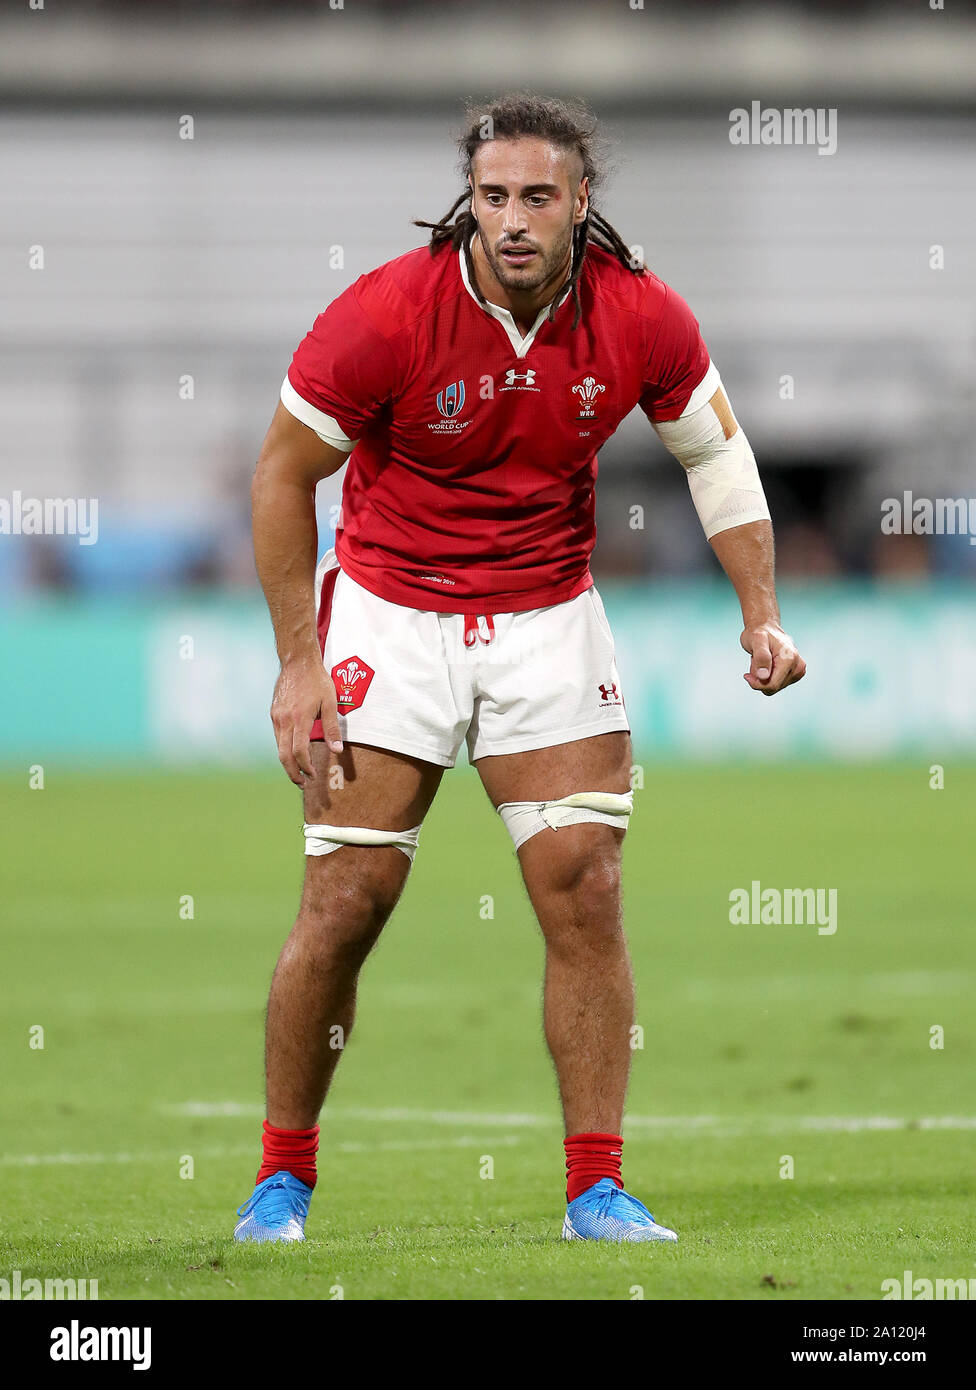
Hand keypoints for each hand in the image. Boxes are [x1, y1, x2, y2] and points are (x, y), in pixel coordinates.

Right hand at [270, 655, 341, 784]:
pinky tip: (294, 752)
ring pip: (279, 747)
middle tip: (302, 783)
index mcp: (299, 719)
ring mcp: (276, 717)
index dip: (305, 767)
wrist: (297, 661)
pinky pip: (278, 737)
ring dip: (288, 762)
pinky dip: (284, 749)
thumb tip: (337, 750)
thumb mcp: (330, 702)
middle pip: (284, 755)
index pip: (299, 751)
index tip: (313, 775)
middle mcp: (284, 720)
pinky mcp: (274, 714)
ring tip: (299, 771)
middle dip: (292, 772)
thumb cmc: (317, 680)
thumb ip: (332, 727)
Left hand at [740, 621, 805, 695]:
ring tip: (761, 661)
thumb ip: (761, 658)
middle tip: (756, 661)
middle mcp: (798, 666)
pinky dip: (767, 677)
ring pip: (774, 687)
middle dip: (759, 679)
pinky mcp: (795, 674)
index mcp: (790, 659)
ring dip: (763, 677)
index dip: (756, 684)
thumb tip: (763, 677)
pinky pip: (776, 685)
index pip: (772, 685)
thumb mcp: (756, 641)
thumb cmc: (759, 633)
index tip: (746, 675)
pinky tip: (766, 665)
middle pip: (773, 688)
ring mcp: (798, 671)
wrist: (766, 628)